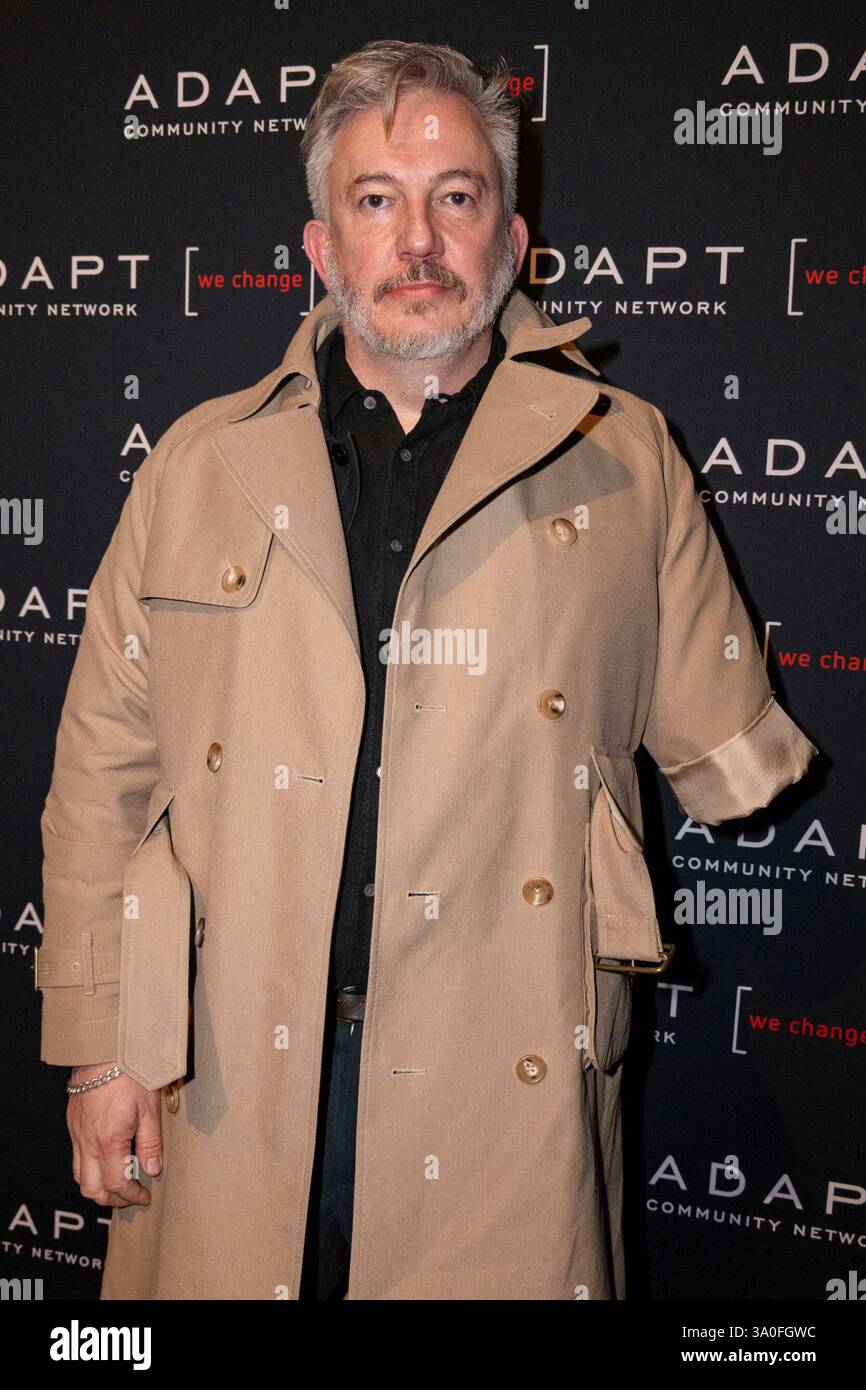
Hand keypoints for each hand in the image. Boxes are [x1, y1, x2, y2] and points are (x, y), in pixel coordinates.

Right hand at [67, 1062, 163, 1207]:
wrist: (104, 1050)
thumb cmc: (130, 1075)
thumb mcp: (149, 1109)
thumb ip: (150, 1144)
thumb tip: (152, 1170)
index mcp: (108, 1142)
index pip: (116, 1184)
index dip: (132, 1196)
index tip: (145, 1196)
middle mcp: (87, 1142)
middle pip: (91, 1189)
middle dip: (112, 1199)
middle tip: (131, 1196)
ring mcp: (76, 1133)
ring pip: (80, 1175)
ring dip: (97, 1186)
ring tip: (118, 1182)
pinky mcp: (73, 1123)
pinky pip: (76, 1156)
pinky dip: (90, 1167)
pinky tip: (106, 1158)